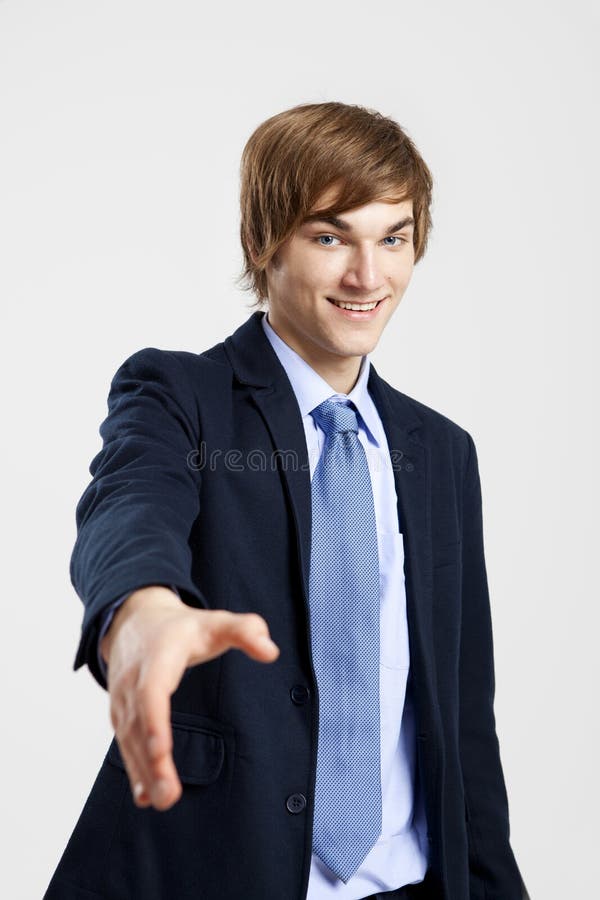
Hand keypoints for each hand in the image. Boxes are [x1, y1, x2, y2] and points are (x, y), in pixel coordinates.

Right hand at [100, 585, 278, 810]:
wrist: (136, 620)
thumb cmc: (184, 627)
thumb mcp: (216, 622)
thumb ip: (246, 631)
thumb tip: (271, 651)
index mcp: (158, 656)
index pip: (152, 691)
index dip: (155, 721)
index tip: (162, 750)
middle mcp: (133, 679)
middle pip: (139, 723)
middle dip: (151, 760)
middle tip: (167, 796)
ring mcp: (123, 698)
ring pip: (129, 738)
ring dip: (144, 771)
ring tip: (162, 801)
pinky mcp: (121, 713)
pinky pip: (125, 742)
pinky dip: (135, 769)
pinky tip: (145, 796)